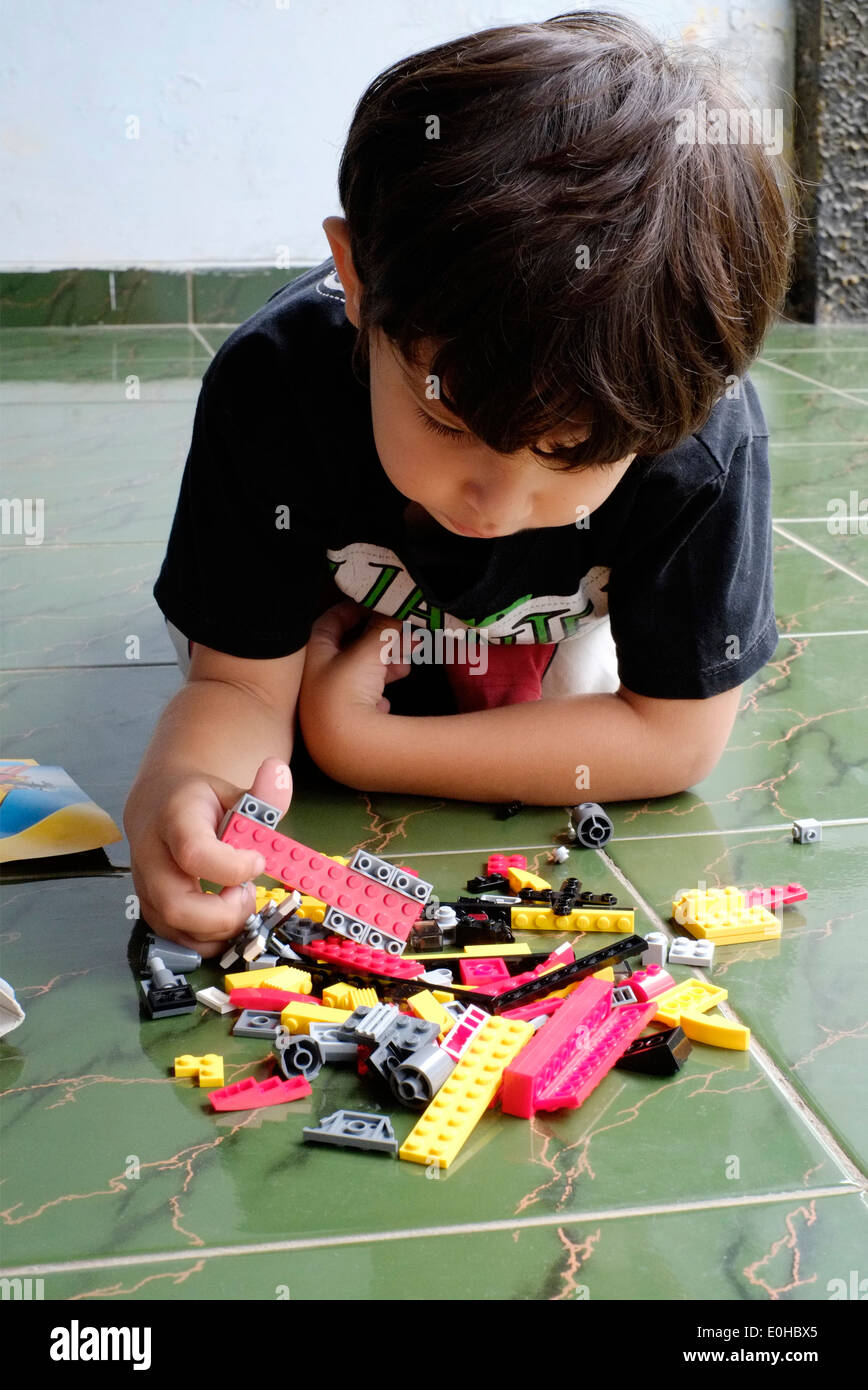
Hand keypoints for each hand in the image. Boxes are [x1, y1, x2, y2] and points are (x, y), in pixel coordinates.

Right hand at [124, 755, 291, 956]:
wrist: (158, 805)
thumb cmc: (199, 801)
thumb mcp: (229, 790)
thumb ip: (260, 795)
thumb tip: (279, 773)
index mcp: (174, 819)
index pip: (195, 853)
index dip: (233, 867)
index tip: (257, 862)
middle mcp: (151, 857)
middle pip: (177, 905)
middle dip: (225, 913)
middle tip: (247, 894)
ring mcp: (146, 888)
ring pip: (177, 930)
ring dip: (221, 928)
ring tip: (238, 901)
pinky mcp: (151, 910)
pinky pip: (179, 940)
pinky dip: (211, 939)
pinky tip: (228, 916)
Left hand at [298, 601, 408, 779]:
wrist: (344, 749)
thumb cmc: (346, 693)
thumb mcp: (367, 653)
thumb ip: (384, 629)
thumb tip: (397, 610)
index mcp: (314, 655)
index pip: (329, 622)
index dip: (351, 611)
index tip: (372, 605)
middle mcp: (316, 678)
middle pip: (350, 651)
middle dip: (380, 642)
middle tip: (406, 638)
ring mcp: (328, 704)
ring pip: (359, 677)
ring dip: (384, 669)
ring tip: (407, 667)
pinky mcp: (341, 727)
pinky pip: (359, 706)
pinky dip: (375, 698)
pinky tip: (386, 703)